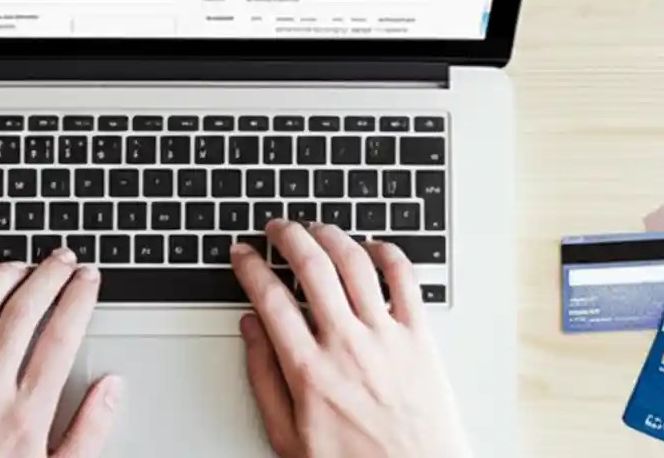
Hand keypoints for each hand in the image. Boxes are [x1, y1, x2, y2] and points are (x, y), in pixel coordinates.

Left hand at [0, 249, 122, 457]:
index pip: (60, 337)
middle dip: (47, 276)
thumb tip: (111, 388)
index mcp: (26, 417)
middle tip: (62, 259)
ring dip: (1, 280)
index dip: (78, 299)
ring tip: (21, 264)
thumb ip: (89, 432)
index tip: (89, 280)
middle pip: (21, 314)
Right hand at [231, 219, 470, 457]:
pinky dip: (388, 253)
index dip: (250, 267)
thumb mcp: (288, 437)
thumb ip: (263, 379)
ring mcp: (386, 337)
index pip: (270, 299)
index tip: (243, 255)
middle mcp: (347, 345)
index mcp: (309, 371)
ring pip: (355, 263)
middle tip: (277, 228)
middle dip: (288, 236)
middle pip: (312, 267)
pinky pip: (405, 279)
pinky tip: (373, 246)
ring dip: (332, 235)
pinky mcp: (419, 336)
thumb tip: (250, 330)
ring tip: (318, 229)